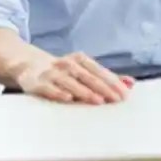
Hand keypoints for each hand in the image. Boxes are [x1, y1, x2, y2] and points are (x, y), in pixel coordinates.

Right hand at [14, 52, 134, 104]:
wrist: (29, 64)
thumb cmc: (63, 71)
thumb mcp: (84, 70)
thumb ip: (106, 77)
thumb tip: (130, 83)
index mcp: (80, 60)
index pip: (99, 71)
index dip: (112, 81)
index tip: (124, 94)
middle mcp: (67, 64)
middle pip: (88, 76)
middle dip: (102, 87)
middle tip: (115, 99)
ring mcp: (52, 72)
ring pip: (70, 81)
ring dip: (84, 91)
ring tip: (97, 101)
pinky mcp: (38, 82)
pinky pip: (49, 88)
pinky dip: (59, 92)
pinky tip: (68, 98)